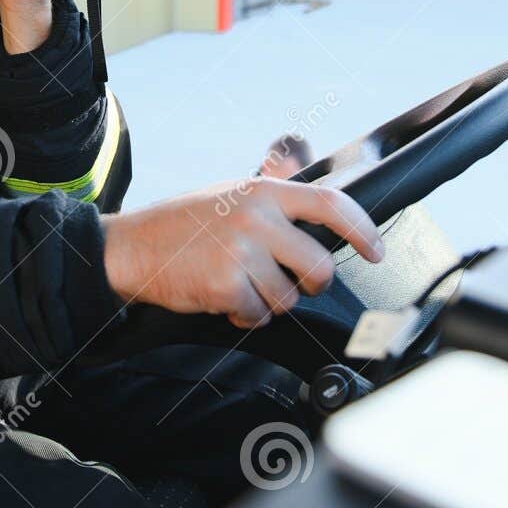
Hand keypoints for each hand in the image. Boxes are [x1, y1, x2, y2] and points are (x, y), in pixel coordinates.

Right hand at [100, 179, 383, 328]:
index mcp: (262, 192)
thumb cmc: (183, 223)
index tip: (376, 250)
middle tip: (290, 282)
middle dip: (309, 285)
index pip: (330, 203)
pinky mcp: (226, 285)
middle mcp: (255, 218)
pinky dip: (243, 316)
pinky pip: (257, 316)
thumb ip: (275, 198)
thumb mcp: (231, 194)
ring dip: (268, 302)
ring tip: (240, 284)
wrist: (131, 246)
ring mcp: (241, 251)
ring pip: (288, 298)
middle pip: (318, 266)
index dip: (362, 229)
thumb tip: (324, 206)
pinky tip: (223, 297)